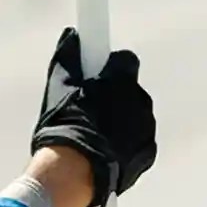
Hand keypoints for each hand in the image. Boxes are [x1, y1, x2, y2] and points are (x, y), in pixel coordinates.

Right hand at [30, 28, 156, 206]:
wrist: (75, 171)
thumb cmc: (65, 126)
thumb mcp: (59, 86)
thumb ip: (68, 56)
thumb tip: (72, 36)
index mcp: (121, 79)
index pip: (125, 60)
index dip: (110, 66)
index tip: (98, 72)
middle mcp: (140, 100)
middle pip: (129, 88)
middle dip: (113, 95)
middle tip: (88, 107)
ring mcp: (146, 128)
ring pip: (135, 114)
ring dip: (120, 118)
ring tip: (93, 132)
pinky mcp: (148, 152)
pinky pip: (138, 139)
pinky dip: (125, 142)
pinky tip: (103, 147)